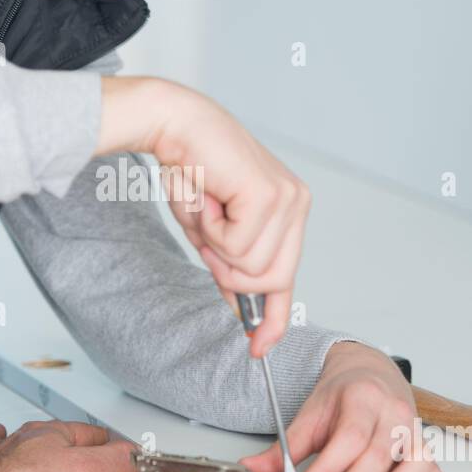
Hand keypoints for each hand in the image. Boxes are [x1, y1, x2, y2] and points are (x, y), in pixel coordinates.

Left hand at [0, 419, 135, 471]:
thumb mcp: (84, 471)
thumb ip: (113, 461)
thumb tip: (135, 455)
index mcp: (52, 432)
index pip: (92, 433)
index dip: (110, 447)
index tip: (122, 457)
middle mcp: (26, 439)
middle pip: (61, 440)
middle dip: (76, 449)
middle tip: (93, 463)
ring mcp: (5, 454)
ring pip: (28, 445)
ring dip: (42, 453)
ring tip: (57, 465)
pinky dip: (2, 451)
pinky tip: (8, 460)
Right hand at [97, 76, 309, 355]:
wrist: (174, 125)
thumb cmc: (190, 170)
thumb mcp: (212, 234)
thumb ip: (232, 270)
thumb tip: (244, 314)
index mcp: (290, 210)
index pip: (287, 275)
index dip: (273, 315)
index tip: (259, 346)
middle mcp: (297, 203)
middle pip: (273, 280)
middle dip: (231, 275)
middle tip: (207, 240)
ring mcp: (288, 199)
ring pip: (252, 268)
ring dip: (216, 248)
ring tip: (207, 209)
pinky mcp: (269, 196)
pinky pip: (238, 247)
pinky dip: (212, 232)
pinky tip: (208, 200)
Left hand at [240, 343, 441, 471]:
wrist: (369, 374)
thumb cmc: (341, 399)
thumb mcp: (310, 415)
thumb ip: (283, 447)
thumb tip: (251, 470)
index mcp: (361, 397)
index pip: (348, 437)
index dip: (328, 468)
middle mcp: (392, 411)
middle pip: (379, 453)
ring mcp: (412, 429)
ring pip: (414, 461)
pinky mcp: (424, 445)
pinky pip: (430, 470)